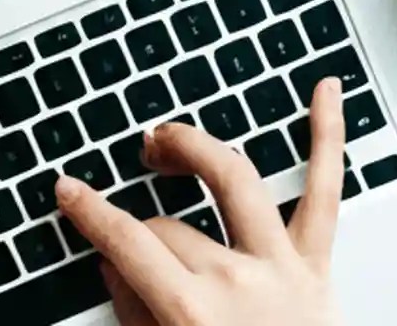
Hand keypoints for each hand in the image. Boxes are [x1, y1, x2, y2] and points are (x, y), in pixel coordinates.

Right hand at [56, 77, 345, 325]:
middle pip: (169, 222)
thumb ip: (139, 316)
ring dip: (197, 149)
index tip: (70, 191)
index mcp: (195, 314)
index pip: (128, 241)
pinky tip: (324, 92)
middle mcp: (239, 279)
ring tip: (169, 141)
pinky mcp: (319, 265)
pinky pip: (325, 191)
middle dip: (138, 219)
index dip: (90, 211)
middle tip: (124, 214)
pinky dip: (327, 136)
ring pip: (234, 179)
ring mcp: (283, 265)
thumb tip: (120, 269)